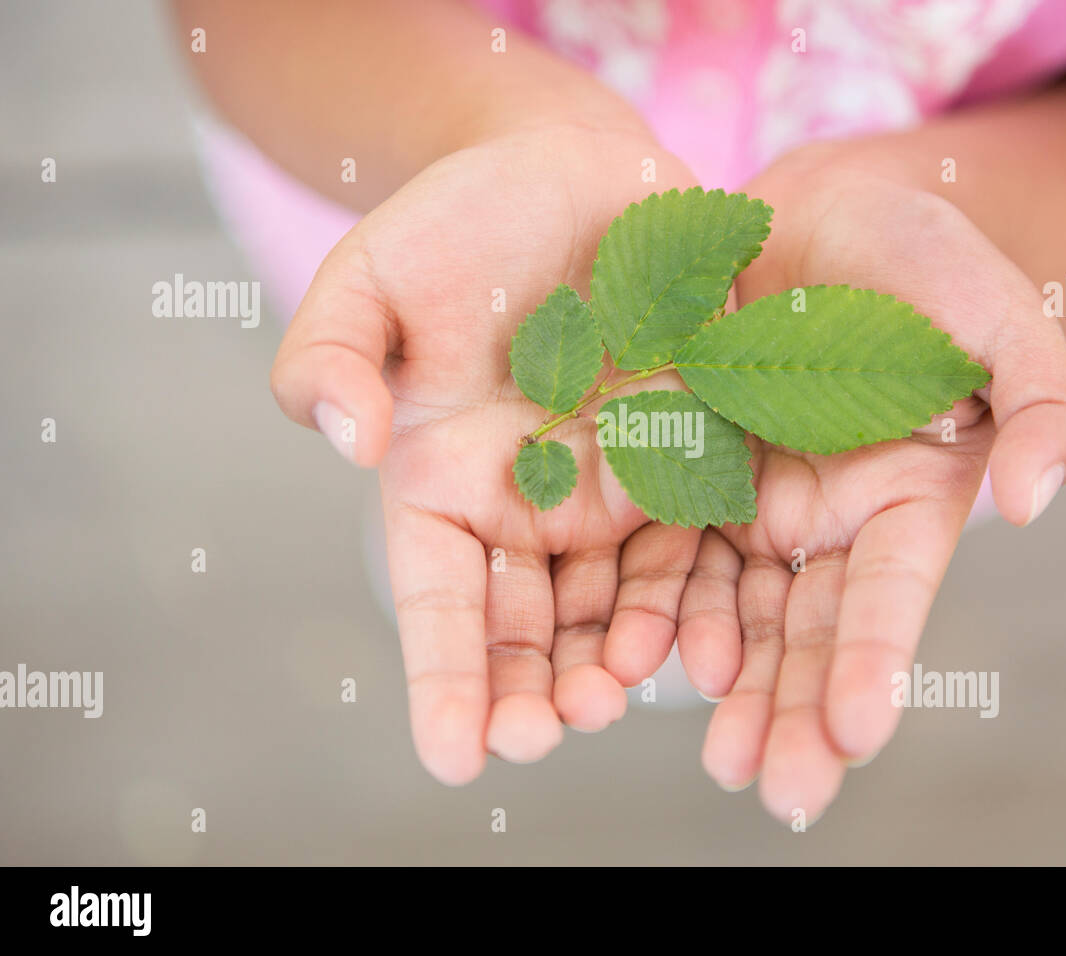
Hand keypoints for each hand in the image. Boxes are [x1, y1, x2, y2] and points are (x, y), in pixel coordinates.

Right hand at [271, 126, 702, 783]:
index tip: (452, 757)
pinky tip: (697, 643)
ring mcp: (612, 490)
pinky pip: (694, 545)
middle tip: (546, 735)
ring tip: (615, 697)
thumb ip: (332, 356)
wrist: (575, 173)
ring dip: (613, 664)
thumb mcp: (369, 278)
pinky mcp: (688, 459)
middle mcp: (529, 506)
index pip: (437, 601)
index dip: (442, 680)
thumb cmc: (459, 224)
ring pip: (612, 607)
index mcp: (444, 484)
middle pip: (527, 628)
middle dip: (533, 694)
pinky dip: (691, 601)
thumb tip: (348, 440)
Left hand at [676, 147, 1065, 821]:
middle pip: (815, 630)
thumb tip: (1037, 506)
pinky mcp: (687, 479)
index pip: (893, 593)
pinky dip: (659, 611)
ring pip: (740, 613)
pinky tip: (642, 664)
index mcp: (909, 497)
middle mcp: (832, 521)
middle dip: (800, 712)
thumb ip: (1038, 401)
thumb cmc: (914, 255)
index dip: (876, 660)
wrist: (806, 211)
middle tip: (780, 791)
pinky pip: (668, 554)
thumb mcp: (993, 309)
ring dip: (731, 690)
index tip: (856, 733)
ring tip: (723, 762)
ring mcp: (754, 505)